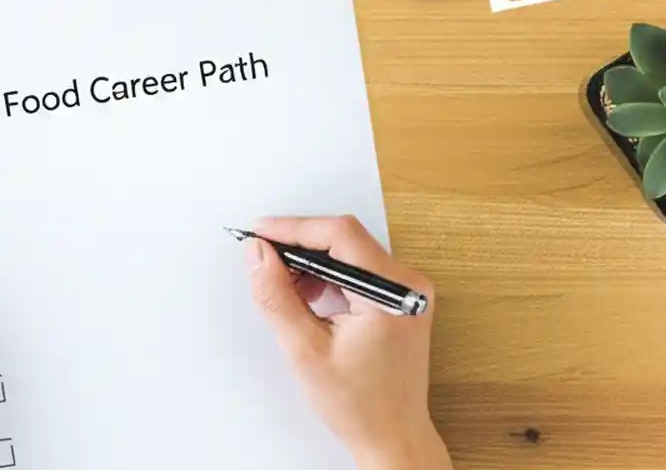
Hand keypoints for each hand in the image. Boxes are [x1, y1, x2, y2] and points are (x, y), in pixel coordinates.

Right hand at [245, 217, 450, 469]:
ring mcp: (406, 291)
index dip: (293, 228)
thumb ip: (277, 296)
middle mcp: (407, 284)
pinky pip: (357, 271)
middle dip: (299, 247)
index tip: (260, 234)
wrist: (392, 437)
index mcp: (392, 292)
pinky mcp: (398, 299)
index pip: (339, 234)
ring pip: (349, 253)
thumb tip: (258, 254)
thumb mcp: (305, 350)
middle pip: (344, 239)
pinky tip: (307, 298)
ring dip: (312, 263)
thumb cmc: (359, 405)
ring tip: (284, 289)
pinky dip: (328, 277)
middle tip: (263, 260)